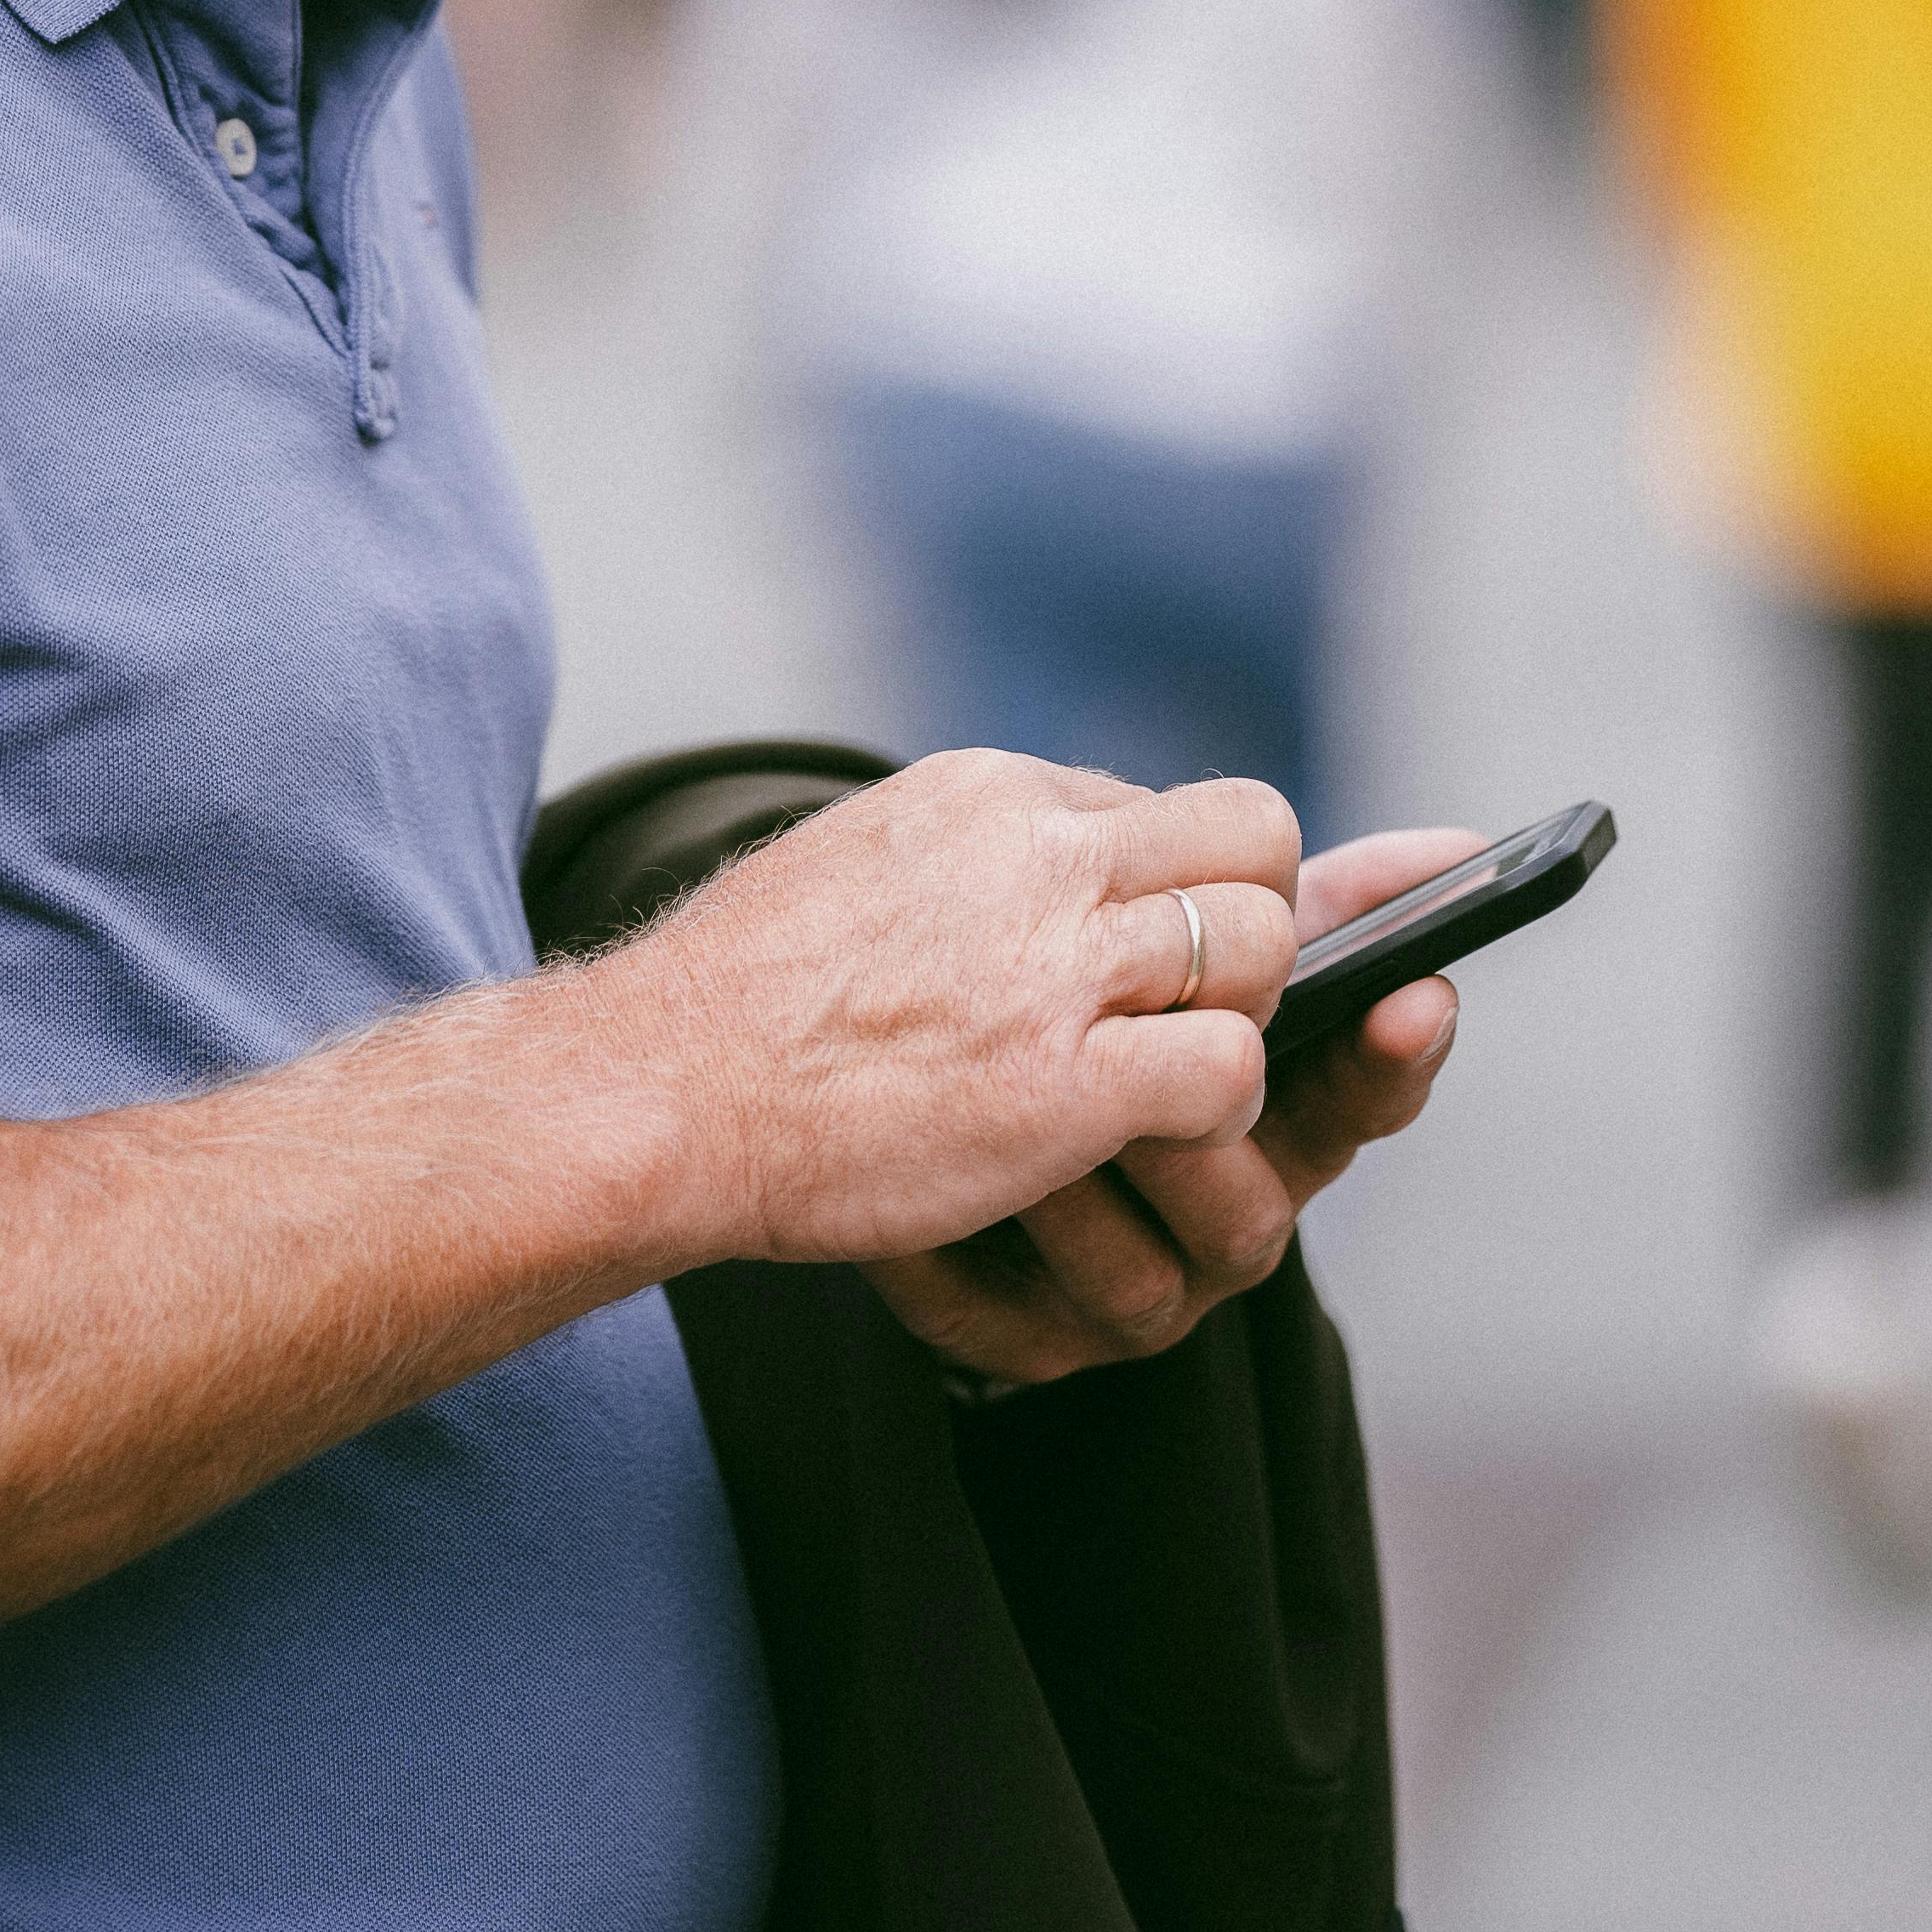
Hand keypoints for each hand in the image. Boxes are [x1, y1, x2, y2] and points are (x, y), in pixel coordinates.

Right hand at [606, 753, 1303, 1276]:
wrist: (667, 1085)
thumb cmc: (744, 994)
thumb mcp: (865, 856)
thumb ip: (971, 858)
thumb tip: (1030, 871)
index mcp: (991, 794)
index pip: (1163, 806)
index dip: (1174, 889)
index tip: (1134, 956)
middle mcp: (1041, 854)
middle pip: (1252, 840)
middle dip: (1249, 925)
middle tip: (1187, 1009)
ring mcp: (1061, 965)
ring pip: (1264, 945)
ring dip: (1238, 1020)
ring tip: (1166, 1078)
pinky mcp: (1070, 1086)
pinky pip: (1231, 1071)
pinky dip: (1215, 1113)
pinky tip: (1145, 1137)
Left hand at [865, 821, 1483, 1385]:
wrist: (859, 1079)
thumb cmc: (1049, 989)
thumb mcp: (1152, 929)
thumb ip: (1279, 894)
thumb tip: (1457, 843)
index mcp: (1270, 1121)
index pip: (1360, 1102)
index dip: (1389, 1059)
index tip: (1414, 995)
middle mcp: (1217, 1223)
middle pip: (1257, 1210)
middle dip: (1193, 1119)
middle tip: (1135, 1031)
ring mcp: (1123, 1293)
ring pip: (1148, 1272)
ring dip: (1077, 1171)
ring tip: (1012, 1091)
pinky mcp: (1017, 1332)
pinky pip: (1018, 1313)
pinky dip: (981, 1226)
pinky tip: (948, 1165)